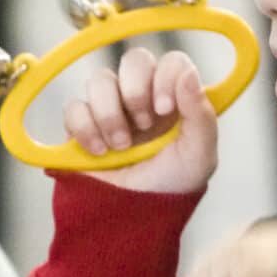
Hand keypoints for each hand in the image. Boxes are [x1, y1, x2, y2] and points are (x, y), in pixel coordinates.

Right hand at [61, 48, 220, 192]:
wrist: (132, 217)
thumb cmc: (170, 187)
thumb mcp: (199, 156)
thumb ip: (201, 115)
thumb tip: (189, 73)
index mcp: (177, 103)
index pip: (173, 62)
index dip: (167, 76)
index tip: (166, 108)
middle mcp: (145, 99)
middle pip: (135, 59)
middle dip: (137, 89)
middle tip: (144, 124)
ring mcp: (111, 108)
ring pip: (101, 79)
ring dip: (111, 114)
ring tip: (122, 147)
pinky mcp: (81, 123)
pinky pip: (75, 106)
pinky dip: (86, 129)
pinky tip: (100, 151)